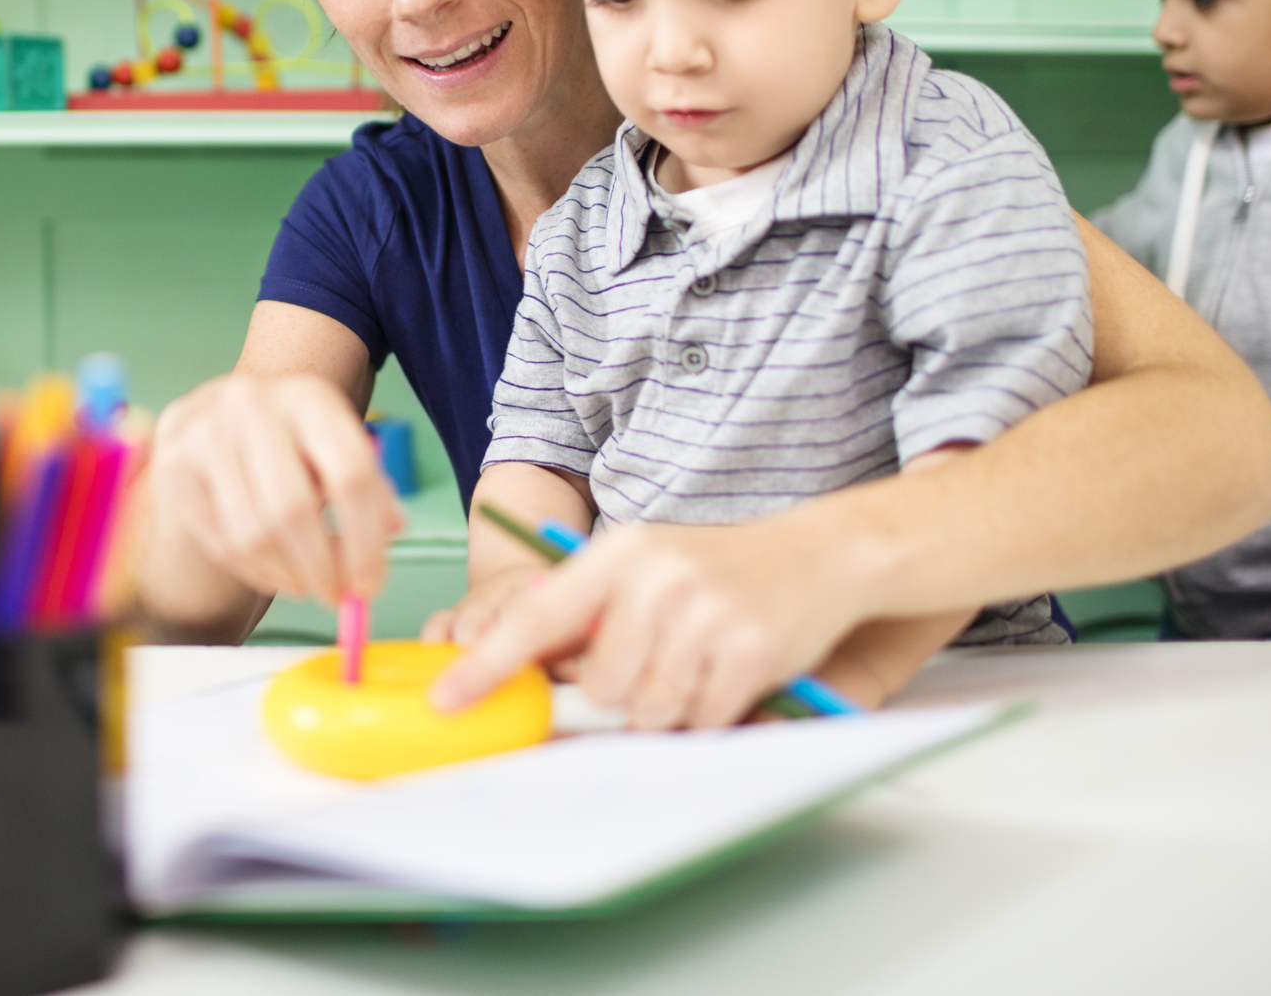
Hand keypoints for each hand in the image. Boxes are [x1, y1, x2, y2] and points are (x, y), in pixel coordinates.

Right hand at [149, 372, 402, 603]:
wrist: (220, 416)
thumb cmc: (293, 442)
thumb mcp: (337, 448)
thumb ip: (370, 489)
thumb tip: (393, 530)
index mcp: (309, 397)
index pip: (349, 474)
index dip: (365, 540)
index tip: (371, 585)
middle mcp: (252, 404)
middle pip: (294, 509)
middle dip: (321, 568)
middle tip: (337, 597)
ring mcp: (204, 433)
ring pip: (252, 533)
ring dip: (287, 575)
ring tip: (307, 583)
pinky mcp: (173, 467)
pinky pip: (220, 541)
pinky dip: (254, 572)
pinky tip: (274, 571)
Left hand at [430, 518, 872, 729]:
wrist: (821, 553)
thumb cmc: (722, 571)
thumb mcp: (649, 569)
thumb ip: (593, 612)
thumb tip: (535, 670)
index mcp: (620, 553)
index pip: (538, 615)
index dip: (491, 663)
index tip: (449, 699)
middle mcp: (656, 578)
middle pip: (604, 686)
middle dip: (630, 692)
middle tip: (667, 659)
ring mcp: (704, 613)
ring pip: (652, 710)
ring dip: (675, 705)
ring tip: (702, 661)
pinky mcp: (749, 650)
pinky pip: (704, 718)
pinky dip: (715, 710)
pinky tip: (732, 670)